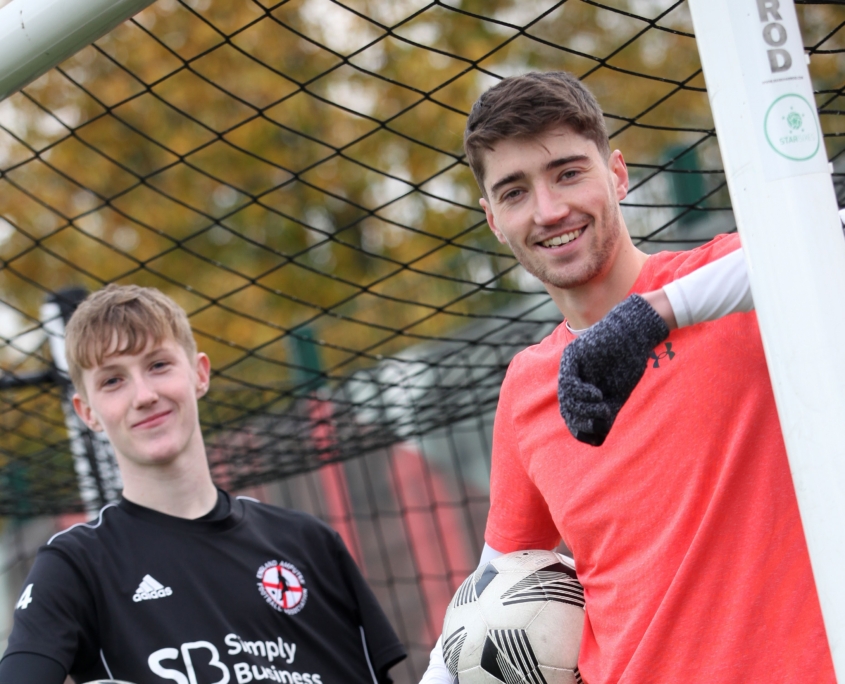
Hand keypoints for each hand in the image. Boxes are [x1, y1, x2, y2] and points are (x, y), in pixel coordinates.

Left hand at [558, 294, 668, 445]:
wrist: (635, 333)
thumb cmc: (628, 363)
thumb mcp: (616, 394)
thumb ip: (605, 414)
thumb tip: (595, 440)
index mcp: (582, 390)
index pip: (572, 414)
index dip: (580, 428)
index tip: (595, 434)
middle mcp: (572, 378)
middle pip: (566, 408)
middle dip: (580, 421)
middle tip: (598, 423)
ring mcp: (570, 367)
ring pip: (566, 397)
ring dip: (583, 409)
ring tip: (602, 410)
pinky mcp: (573, 355)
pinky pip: (569, 380)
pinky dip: (582, 393)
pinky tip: (597, 396)